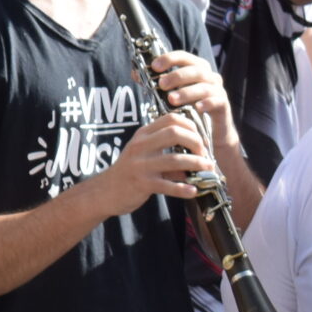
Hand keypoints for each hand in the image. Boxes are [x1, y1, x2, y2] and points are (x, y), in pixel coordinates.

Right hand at [96, 112, 211, 214]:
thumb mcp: (144, 154)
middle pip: (175, 133)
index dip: (192, 126)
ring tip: (207, 169)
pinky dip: (184, 189)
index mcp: (142, 135)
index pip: (171, 119)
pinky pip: (168, 185)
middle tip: (205, 154)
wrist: (104, 192)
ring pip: (175, 160)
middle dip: (196, 142)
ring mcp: (140, 165)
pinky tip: (194, 191)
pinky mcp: (141, 184)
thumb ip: (166, 149)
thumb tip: (197, 153)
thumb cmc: (130, 171)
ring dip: (196, 164)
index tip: (201, 139)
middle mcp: (140, 146)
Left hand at [148, 48, 235, 151]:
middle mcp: (209, 76)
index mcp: (196, 68)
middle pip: (195, 70)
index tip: (154, 66)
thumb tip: (136, 73)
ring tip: (171, 100)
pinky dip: (206, 103)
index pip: (184, 56)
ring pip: (205, 86)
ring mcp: (218, 90)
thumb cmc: (187, 107)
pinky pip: (217, 101)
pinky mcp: (223, 105)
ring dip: (187, 92)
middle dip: (177, 76)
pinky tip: (196, 108)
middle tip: (161, 84)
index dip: (170, 58)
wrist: (207, 131)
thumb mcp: (170, 93)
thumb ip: (155, 82)